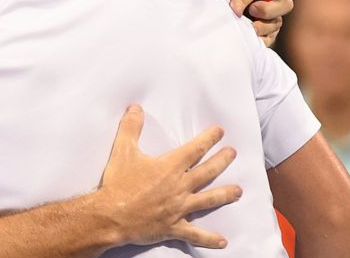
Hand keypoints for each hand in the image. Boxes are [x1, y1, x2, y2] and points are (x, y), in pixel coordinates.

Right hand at [96, 105, 239, 248]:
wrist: (111, 215)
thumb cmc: (118, 183)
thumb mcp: (122, 150)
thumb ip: (131, 127)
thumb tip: (135, 108)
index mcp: (170, 167)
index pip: (195, 149)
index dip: (209, 139)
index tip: (220, 132)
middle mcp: (179, 186)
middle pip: (207, 172)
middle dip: (222, 161)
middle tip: (233, 153)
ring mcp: (179, 208)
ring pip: (208, 200)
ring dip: (225, 194)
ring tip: (239, 191)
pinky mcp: (174, 226)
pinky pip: (195, 234)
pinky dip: (209, 239)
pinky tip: (222, 241)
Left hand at [198, 0, 293, 47]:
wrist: (204, 15)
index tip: (233, 9)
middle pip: (285, 3)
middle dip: (269, 10)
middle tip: (251, 13)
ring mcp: (268, 17)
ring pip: (276, 23)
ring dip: (260, 28)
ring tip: (244, 28)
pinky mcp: (266, 33)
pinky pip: (269, 39)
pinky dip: (257, 40)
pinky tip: (245, 38)